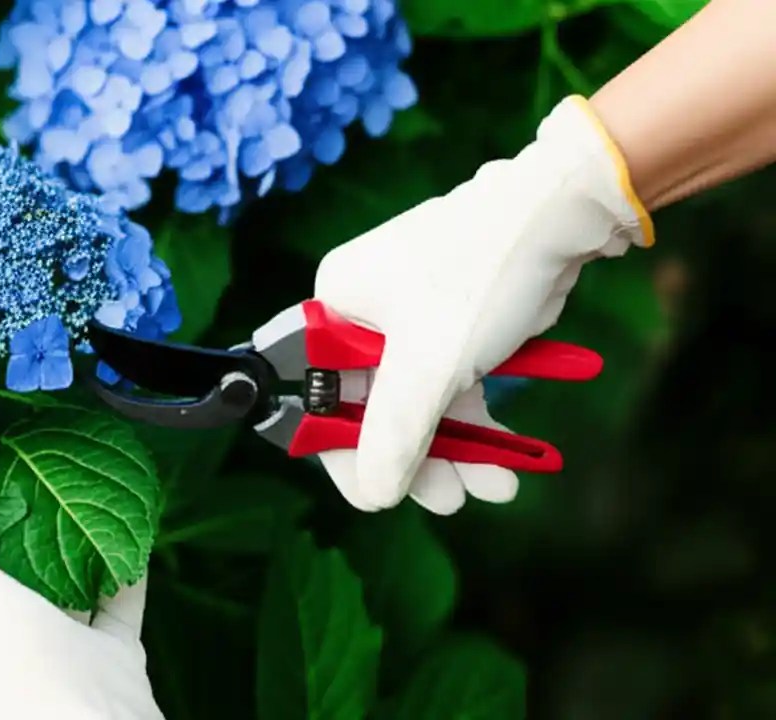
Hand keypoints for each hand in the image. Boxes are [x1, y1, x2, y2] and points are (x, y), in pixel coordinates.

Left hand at [0, 462, 164, 719]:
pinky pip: (114, 610)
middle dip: (11, 528)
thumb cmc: (17, 676)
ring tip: (75, 493)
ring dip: (69, 546)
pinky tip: (127, 536)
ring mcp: (56, 667)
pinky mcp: (109, 670)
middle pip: (1, 579)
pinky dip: (121, 573)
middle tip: (25, 466)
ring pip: (60, 593)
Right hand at [311, 95, 653, 513]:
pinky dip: (478, 419)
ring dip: (457, 448)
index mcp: (336, 303)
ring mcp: (414, 312)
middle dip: (418, 458)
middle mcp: (367, 307)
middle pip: (375, 404)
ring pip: (422, 399)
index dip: (345, 450)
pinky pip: (454, 380)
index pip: (321, 393)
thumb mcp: (430, 366)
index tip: (377, 495)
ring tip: (494, 490)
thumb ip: (394, 434)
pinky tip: (509, 458)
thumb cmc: (482, 275)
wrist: (563, 210)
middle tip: (449, 502)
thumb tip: (373, 494)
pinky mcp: (457, 317)